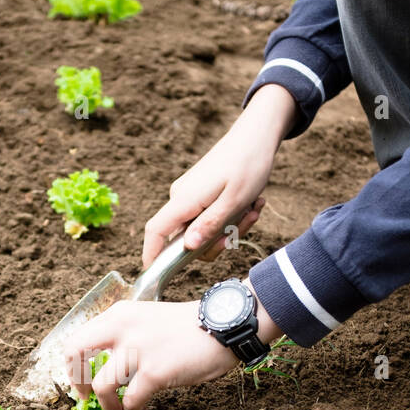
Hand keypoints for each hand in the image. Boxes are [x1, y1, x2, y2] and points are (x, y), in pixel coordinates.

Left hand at [64, 286, 282, 409]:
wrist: (222, 325)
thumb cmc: (188, 327)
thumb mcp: (148, 318)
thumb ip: (124, 334)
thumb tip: (104, 366)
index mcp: (118, 315)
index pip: (76, 339)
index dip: (73, 366)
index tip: (82, 381)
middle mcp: (122, 328)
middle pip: (74, 355)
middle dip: (76, 383)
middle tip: (87, 398)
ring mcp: (137, 350)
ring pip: (99, 386)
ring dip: (106, 407)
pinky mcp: (154, 371)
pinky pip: (130, 400)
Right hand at [141, 83, 295, 267]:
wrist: (257, 134)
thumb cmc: (248, 164)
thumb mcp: (234, 201)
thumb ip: (209, 226)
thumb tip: (187, 248)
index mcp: (185, 199)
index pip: (155, 231)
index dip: (151, 255)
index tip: (155, 275)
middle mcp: (182, 198)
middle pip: (186, 238)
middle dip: (218, 240)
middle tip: (245, 225)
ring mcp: (191, 195)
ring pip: (204, 229)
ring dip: (231, 227)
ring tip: (253, 207)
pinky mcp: (202, 193)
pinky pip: (211, 216)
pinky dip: (232, 215)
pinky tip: (251, 202)